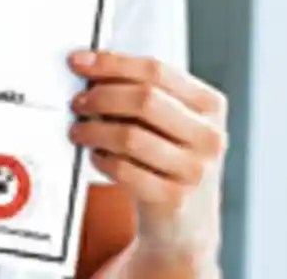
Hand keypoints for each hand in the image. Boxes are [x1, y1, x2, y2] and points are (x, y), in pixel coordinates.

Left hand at [68, 51, 227, 267]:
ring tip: (78, 131)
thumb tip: (90, 69)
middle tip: (77, 102)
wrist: (185, 223)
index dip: (112, 63)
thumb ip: (141, 94)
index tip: (78, 62)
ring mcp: (194, 170)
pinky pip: (124, 170)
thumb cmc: (168, 161)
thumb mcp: (169, 123)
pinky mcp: (173, 199)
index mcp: (209, 105)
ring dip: (94, 130)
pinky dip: (101, 160)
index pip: (156, 71)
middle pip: (144, 99)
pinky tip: (96, 156)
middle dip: (101, 96)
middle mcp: (209, 136)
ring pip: (130, 136)